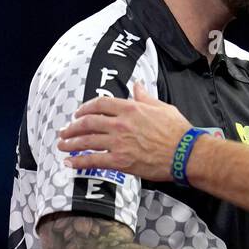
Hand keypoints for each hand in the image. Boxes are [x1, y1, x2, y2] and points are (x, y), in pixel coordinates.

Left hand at [57, 82, 191, 181]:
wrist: (186, 153)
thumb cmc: (178, 131)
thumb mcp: (162, 107)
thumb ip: (145, 97)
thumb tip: (137, 85)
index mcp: (130, 108)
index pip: (99, 104)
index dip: (85, 108)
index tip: (78, 114)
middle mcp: (121, 124)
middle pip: (88, 122)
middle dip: (72, 127)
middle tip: (64, 131)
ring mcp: (119, 143)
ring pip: (87, 141)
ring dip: (71, 144)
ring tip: (62, 146)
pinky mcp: (120, 161)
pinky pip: (94, 161)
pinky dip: (79, 162)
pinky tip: (69, 163)